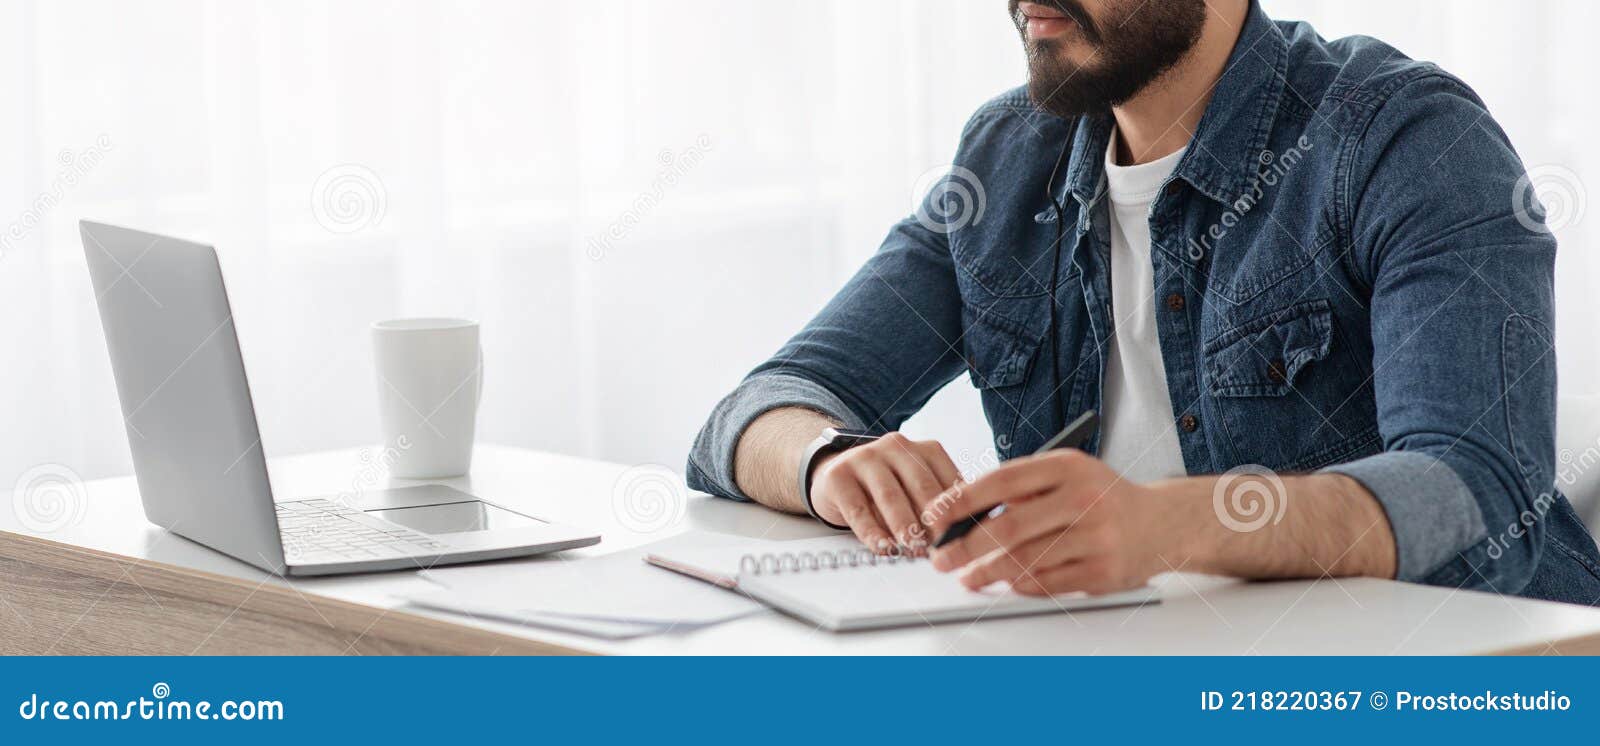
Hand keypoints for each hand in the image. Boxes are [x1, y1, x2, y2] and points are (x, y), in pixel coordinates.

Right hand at [810, 433, 963, 552]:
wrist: (836, 474)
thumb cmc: (886, 489)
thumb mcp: (915, 490)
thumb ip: (938, 508)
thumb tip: (961, 539)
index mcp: (925, 449)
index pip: (948, 480)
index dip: (958, 511)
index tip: (964, 538)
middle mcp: (897, 447)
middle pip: (921, 486)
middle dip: (933, 520)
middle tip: (941, 548)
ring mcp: (865, 457)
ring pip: (890, 496)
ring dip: (904, 526)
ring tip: (913, 548)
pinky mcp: (839, 475)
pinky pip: (859, 509)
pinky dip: (872, 532)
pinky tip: (882, 547)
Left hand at [927, 450, 1178, 594]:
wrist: (1162, 523)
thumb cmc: (1101, 498)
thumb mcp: (1066, 475)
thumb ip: (1021, 488)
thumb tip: (960, 514)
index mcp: (1067, 467)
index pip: (1002, 480)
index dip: (962, 500)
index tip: (934, 516)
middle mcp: (1084, 498)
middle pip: (1010, 528)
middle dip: (966, 547)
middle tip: (942, 559)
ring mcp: (1097, 536)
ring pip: (1026, 561)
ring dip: (988, 573)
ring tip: (969, 577)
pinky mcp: (1104, 571)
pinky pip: (1048, 583)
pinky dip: (1020, 586)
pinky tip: (1006, 584)